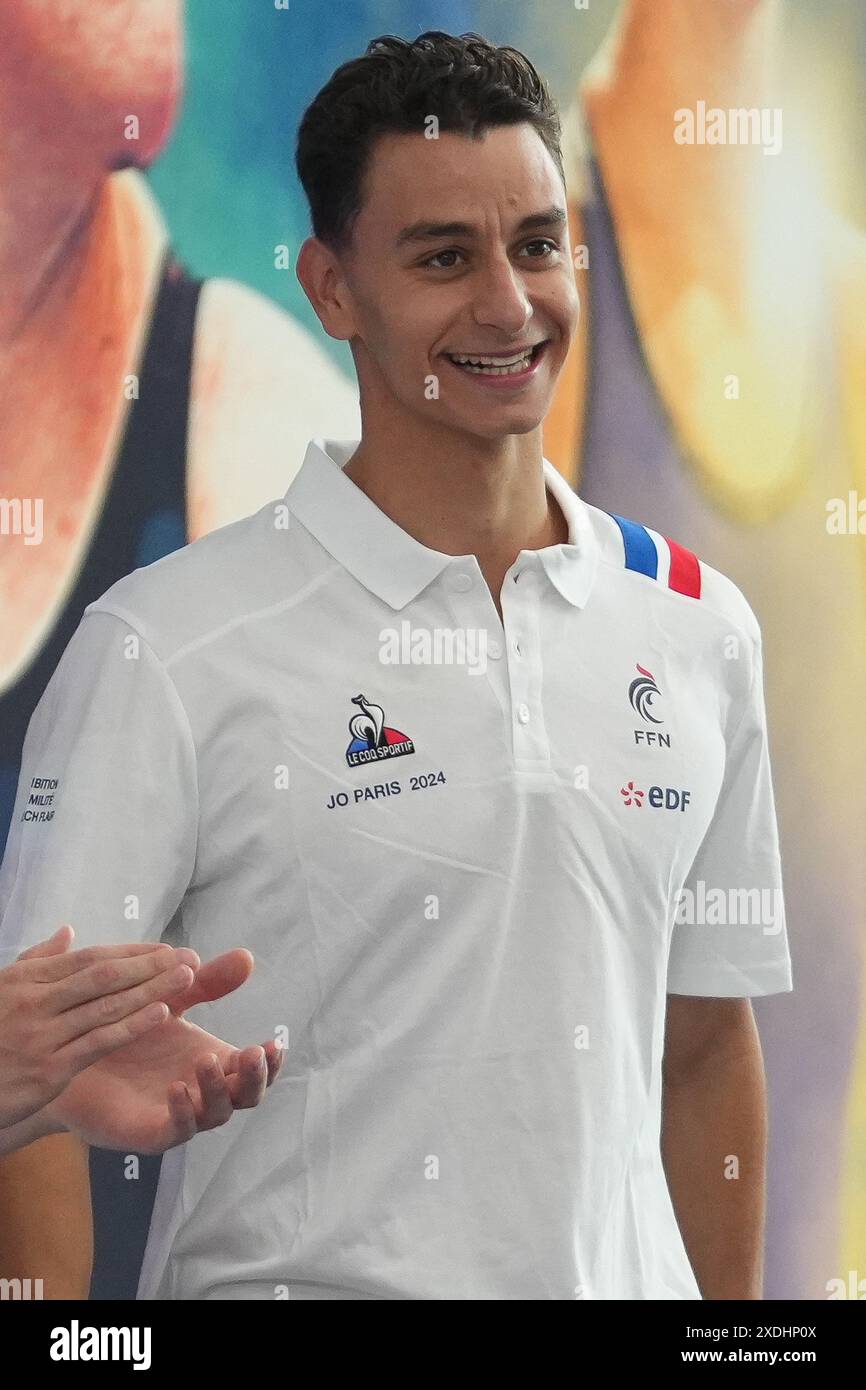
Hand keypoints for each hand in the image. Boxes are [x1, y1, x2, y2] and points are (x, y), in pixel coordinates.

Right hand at [0, 925, 198, 1131]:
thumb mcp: (2, 990)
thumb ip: (38, 960)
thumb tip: (69, 930)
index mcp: (27, 979)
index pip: (90, 958)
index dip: (133, 952)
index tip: (167, 948)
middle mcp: (36, 1002)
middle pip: (104, 976)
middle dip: (151, 965)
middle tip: (189, 957)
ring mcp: (42, 1036)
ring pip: (107, 1006)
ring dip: (151, 989)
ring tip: (186, 978)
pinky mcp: (48, 1071)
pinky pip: (98, 1042)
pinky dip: (132, 1026)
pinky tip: (160, 1013)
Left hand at [44, 947, 283, 1152]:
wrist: (70, 1052)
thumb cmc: (124, 1028)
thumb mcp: (170, 998)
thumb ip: (207, 982)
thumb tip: (247, 957)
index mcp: (214, 1060)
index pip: (255, 1069)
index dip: (271, 1061)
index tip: (276, 1042)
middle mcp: (203, 1090)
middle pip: (247, 1096)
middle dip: (256, 1077)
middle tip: (254, 1054)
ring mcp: (180, 1113)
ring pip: (217, 1113)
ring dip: (218, 1088)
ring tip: (205, 1060)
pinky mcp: (150, 1131)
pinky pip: (177, 1130)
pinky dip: (183, 1111)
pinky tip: (176, 1088)